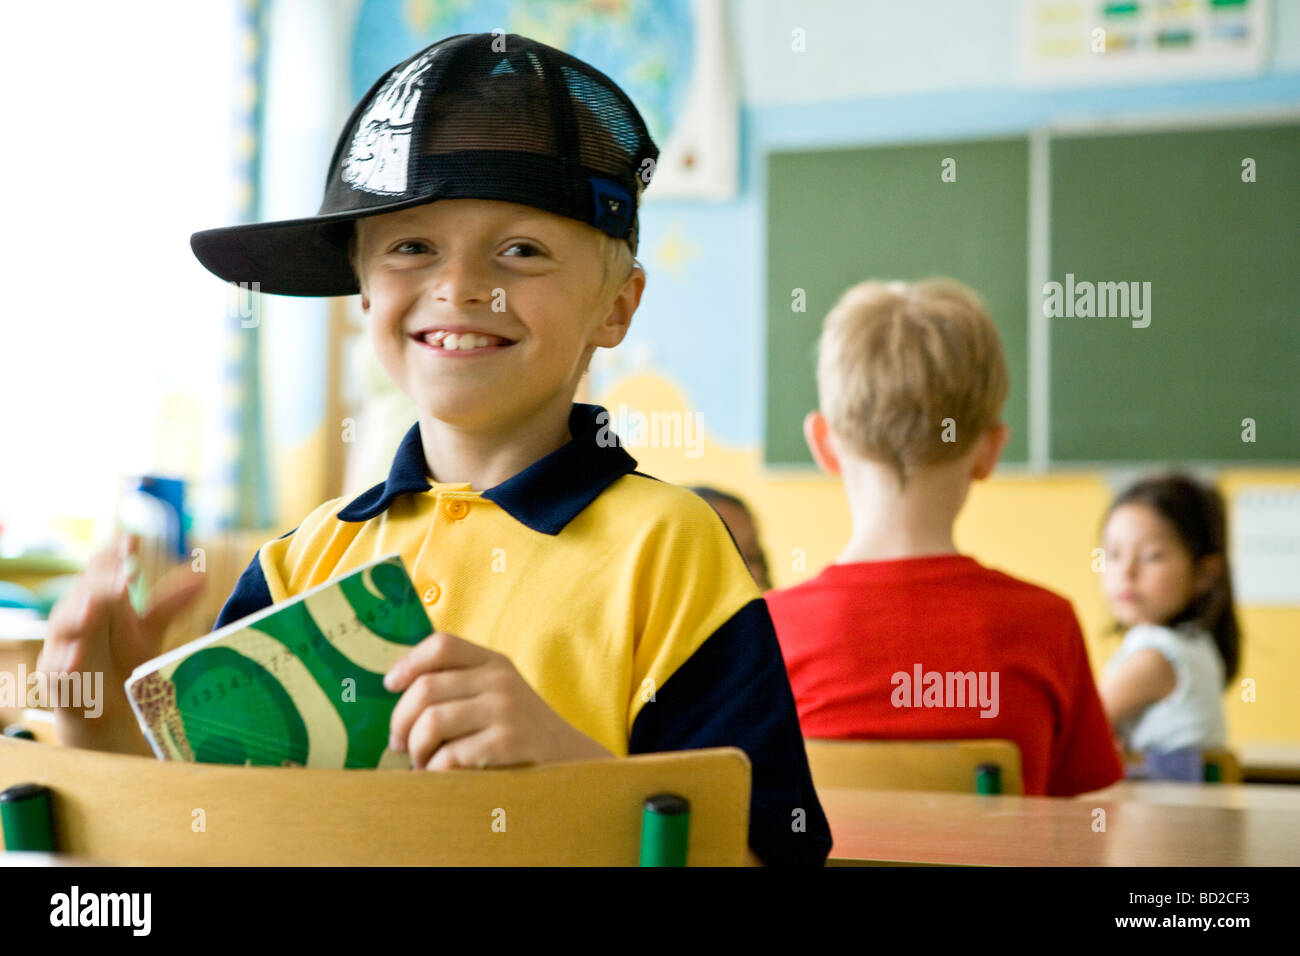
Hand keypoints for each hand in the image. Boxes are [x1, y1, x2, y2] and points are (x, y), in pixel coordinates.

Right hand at [37, 531, 206, 751]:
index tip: (132, 539)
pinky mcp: (55, 679)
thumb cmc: (120, 660)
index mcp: (100, 601)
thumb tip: (203, 576)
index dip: (116, 554)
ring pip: (65, 625)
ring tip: (95, 606)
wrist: (101, 709)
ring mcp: (63, 647)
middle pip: (85, 592)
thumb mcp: (149, 631)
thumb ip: (171, 604)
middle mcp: (78, 617)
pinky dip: (65, 662)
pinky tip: (75, 658)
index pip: (105, 570)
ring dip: (79, 614)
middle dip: (101, 581)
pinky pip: (57, 668)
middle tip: (124, 574)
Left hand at [383, 631, 613, 769]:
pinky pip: (450, 756)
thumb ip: (462, 688)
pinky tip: (441, 777)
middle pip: (425, 688)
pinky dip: (435, 771)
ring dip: (416, 749)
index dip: (407, 663)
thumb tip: (400, 698)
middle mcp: (499, 680)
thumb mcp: (500, 697)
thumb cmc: (523, 734)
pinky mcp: (508, 743)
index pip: (441, 645)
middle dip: (400, 721)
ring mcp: (505, 710)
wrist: (573, 763)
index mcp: (494, 663)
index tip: (390, 686)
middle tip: (399, 743)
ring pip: (431, 722)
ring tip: (421, 762)